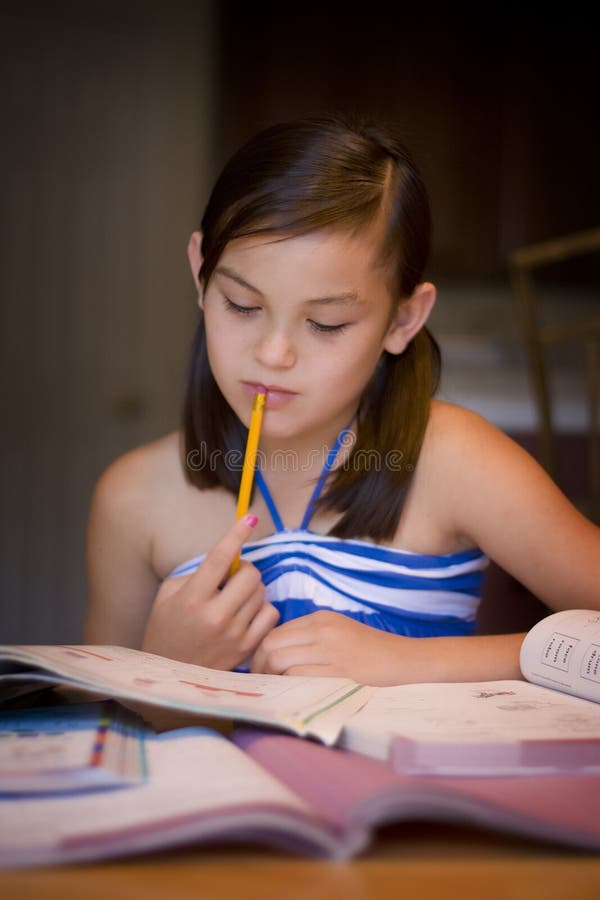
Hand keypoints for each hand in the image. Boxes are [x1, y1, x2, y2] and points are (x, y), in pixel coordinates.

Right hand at [142, 515, 278, 669]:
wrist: (169, 680)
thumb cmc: (165, 632)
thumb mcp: (168, 597)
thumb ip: (197, 574)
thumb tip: (229, 560)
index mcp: (192, 598)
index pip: (220, 557)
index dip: (237, 533)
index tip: (249, 518)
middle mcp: (215, 616)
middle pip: (250, 574)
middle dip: (245, 569)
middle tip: (233, 577)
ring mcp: (234, 635)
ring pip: (261, 593)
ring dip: (252, 589)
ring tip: (234, 600)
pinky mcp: (247, 649)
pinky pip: (270, 614)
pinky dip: (262, 609)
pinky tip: (246, 615)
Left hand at [250, 610, 408, 684]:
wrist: (404, 658)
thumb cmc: (371, 649)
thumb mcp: (339, 631)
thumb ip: (312, 637)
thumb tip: (277, 654)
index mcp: (321, 618)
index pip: (276, 632)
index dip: (260, 651)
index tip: (258, 667)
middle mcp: (323, 628)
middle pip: (272, 644)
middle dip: (258, 665)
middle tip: (259, 681)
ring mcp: (331, 648)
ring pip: (281, 660)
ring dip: (270, 677)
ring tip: (271, 689)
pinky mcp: (340, 669)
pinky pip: (300, 675)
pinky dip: (288, 685)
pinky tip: (290, 692)